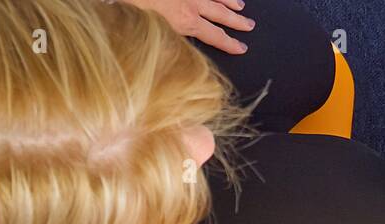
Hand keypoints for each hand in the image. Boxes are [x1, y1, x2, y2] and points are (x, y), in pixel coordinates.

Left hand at [126, 0, 254, 54]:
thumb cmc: (135, 6)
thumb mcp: (149, 33)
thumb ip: (164, 42)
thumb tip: (167, 57)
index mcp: (185, 21)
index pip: (214, 35)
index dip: (229, 43)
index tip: (241, 48)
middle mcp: (191, 4)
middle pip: (220, 15)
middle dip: (236, 22)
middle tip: (249, 26)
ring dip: (229, 2)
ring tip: (240, 6)